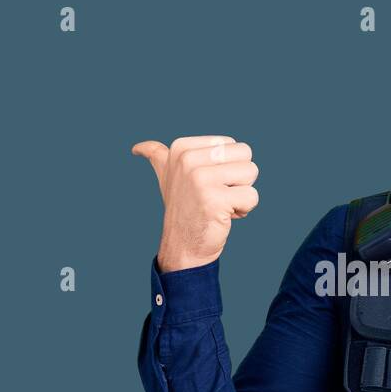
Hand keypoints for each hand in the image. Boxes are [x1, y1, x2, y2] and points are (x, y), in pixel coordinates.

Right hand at [131, 136, 259, 272]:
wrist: (182, 246)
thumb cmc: (182, 208)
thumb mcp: (166, 178)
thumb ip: (158, 156)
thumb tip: (138, 147)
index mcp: (181, 148)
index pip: (233, 145)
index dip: (228, 167)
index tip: (208, 184)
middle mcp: (188, 159)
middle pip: (246, 154)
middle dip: (239, 178)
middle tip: (217, 194)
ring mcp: (199, 179)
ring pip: (251, 172)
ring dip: (242, 193)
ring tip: (220, 204)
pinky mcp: (214, 199)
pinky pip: (252, 196)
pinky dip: (244, 209)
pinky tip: (224, 216)